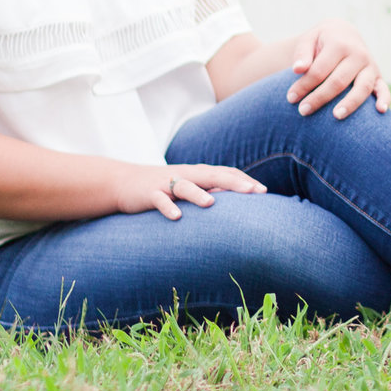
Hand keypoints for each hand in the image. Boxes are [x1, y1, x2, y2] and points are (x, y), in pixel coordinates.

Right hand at [112, 162, 262, 220]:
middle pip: (213, 176)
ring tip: (212, 203)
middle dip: (234, 183)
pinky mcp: (150, 193)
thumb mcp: (190, 188)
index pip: (226, 173)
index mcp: (198, 174)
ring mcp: (167, 184)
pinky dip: (168, 207)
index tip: (264, 191)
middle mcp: (186, 175)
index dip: (244, 181)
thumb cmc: (165, 188)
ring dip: (199, 194)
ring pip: (185, 186)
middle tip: (253, 192)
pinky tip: (176, 217)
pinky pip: (160, 200)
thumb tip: (237, 207)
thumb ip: (211, 193)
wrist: (125, 183)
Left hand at [288, 20, 390, 119]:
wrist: (344, 33)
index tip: (290, 98)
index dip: (304, 85)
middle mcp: (358, 54)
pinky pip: (383, 89)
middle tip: (302, 111)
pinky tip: (381, 110)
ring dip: (350, 103)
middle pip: (338, 81)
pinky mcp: (378, 76)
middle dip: (319, 98)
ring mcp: (370, 66)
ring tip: (336, 116)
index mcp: (339, 44)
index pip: (319, 70)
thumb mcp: (309, 40)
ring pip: (362, 87)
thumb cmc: (321, 41)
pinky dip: (385, 99)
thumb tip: (298, 69)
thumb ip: (302, 54)